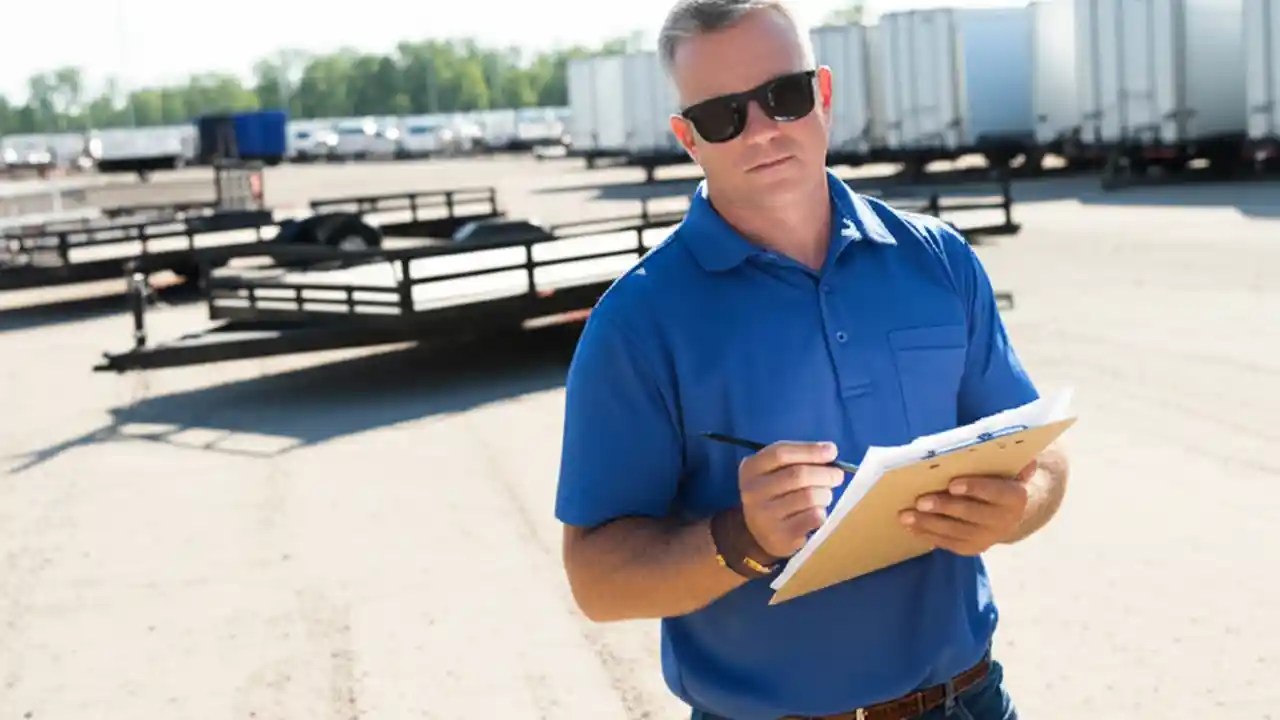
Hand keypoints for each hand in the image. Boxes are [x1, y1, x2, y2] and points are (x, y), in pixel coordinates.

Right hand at [738, 442, 846, 557]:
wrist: (762, 533)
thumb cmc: (777, 494)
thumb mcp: (778, 471)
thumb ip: (799, 457)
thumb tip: (829, 450)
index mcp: (751, 469)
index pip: (781, 453)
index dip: (810, 450)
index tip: (832, 451)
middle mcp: (752, 492)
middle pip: (798, 475)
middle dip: (825, 473)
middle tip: (837, 476)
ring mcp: (764, 516)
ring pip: (809, 496)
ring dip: (825, 494)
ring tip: (824, 496)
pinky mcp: (780, 536)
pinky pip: (813, 517)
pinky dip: (822, 513)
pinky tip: (817, 514)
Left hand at [899, 460, 1038, 555]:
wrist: (1016, 515)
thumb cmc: (1002, 481)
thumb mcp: (1008, 468)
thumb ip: (1002, 457)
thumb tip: (993, 441)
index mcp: (1015, 497)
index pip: (995, 492)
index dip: (974, 488)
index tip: (952, 484)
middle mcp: (1003, 521)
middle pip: (970, 513)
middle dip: (943, 507)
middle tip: (920, 501)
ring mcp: (987, 537)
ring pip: (955, 531)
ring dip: (928, 523)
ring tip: (906, 515)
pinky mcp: (972, 548)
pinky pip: (948, 542)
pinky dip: (927, 534)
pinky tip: (910, 527)